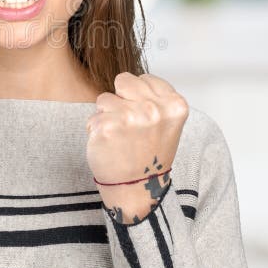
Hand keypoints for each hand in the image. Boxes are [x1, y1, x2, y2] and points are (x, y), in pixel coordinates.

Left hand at [86, 71, 188, 222]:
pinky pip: (92, 117)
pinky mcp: (107, 127)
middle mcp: (154, 109)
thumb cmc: (149, 156)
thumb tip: (131, 79)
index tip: (144, 117)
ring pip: (104, 98)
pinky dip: (95, 130)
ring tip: (119, 137)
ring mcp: (130, 117)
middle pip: (123, 80)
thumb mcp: (167, 122)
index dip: (139, 96)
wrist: (137, 190)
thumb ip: (156, 98)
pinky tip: (108, 145)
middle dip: (121, 99)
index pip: (144, 78)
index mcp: (174, 104)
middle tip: (129, 125)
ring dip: (107, 115)